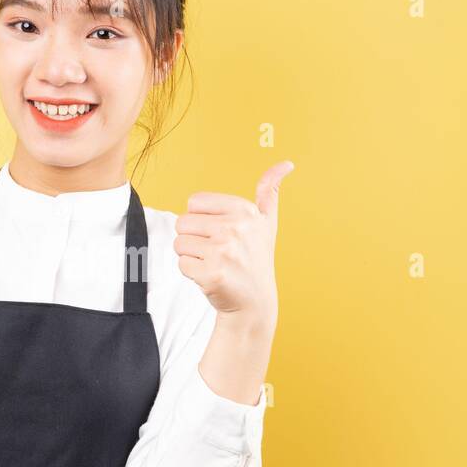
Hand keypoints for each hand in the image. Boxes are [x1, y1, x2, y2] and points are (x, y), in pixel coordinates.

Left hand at [174, 161, 293, 324]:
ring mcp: (223, 251)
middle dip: (194, 239)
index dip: (201, 220)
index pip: (194, 202)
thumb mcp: (267, 223)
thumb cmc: (256, 259)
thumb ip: (270, 191)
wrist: (254, 303)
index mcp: (244, 210)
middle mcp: (235, 228)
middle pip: (182, 222)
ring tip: (214, 264)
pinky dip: (191, 274)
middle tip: (217, 253)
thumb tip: (286, 163)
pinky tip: (211, 277)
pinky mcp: (211, 274)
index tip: (222, 234)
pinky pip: (181, 264)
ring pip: (180, 243)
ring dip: (191, 256)